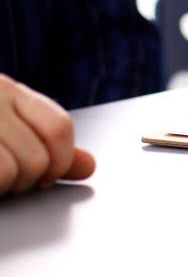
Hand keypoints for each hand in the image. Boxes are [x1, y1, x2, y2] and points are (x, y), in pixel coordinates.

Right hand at [0, 74, 95, 196]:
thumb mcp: (5, 128)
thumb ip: (47, 144)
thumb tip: (89, 166)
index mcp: (8, 91)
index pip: (59, 127)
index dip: (61, 160)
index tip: (45, 178)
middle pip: (42, 156)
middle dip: (28, 180)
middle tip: (5, 179)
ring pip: (23, 168)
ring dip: (8, 185)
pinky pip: (2, 174)